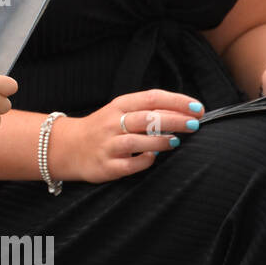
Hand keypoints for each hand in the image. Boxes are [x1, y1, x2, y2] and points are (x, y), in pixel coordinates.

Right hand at [53, 90, 201, 182]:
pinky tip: (153, 157)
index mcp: (118, 106)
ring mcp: (108, 145)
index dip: (177, 102)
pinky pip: (130, 164)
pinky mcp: (106, 166)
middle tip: (194, 124)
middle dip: (175, 120)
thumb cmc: (102, 128)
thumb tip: (184, 113)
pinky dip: (145, 160)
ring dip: (161, 141)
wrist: (67, 147)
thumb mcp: (119, 111)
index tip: (198, 108)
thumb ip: (146, 110)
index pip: (152, 98)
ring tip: (175, 141)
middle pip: (148, 118)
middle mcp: (112, 123)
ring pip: (138, 141)